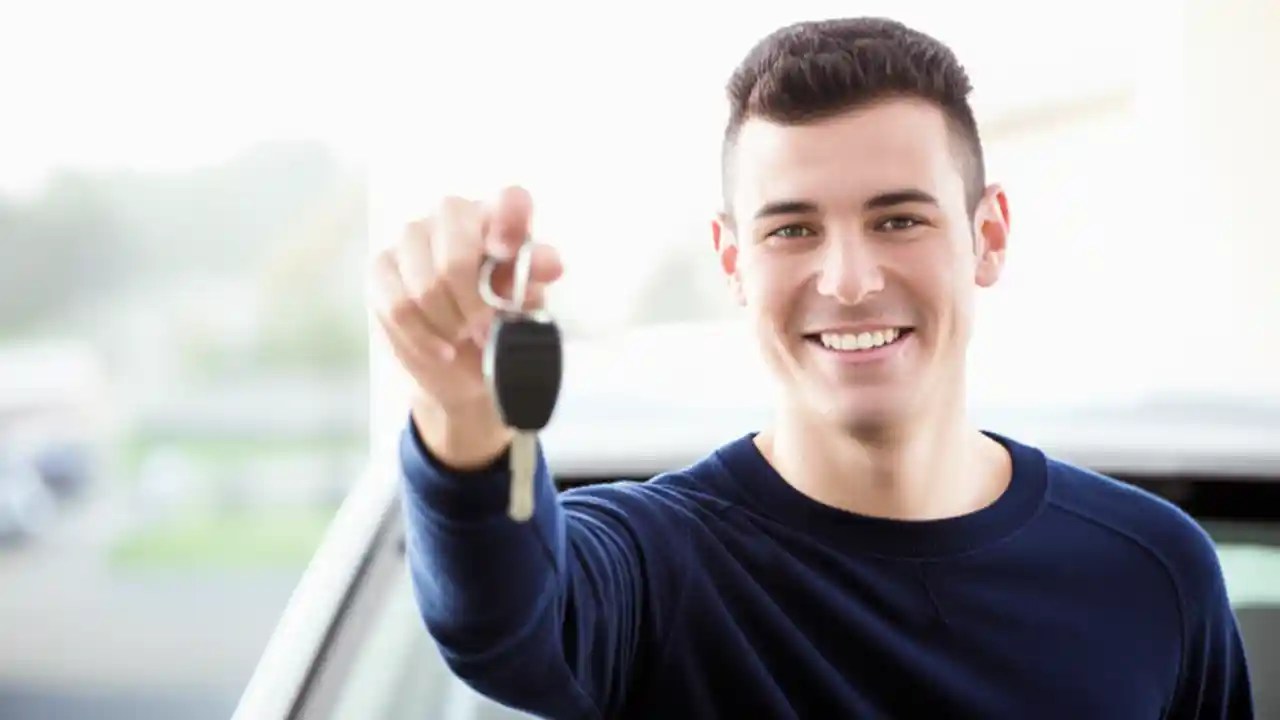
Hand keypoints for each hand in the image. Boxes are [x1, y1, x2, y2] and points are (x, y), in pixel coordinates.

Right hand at [369, 186, 563, 465]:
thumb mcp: (526, 305)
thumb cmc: (501, 322)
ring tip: (463, 336)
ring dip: (448, 323)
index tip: (507, 254)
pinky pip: (399, 306)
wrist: (464, 363)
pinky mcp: (382, 265)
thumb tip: (551, 263)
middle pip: (456, 251)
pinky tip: (442, 350)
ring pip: (426, 284)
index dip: (510, 221)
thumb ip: (532, 279)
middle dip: (471, 302)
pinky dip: (424, 337)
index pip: (511, 200)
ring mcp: (413, 235)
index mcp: (500, 217)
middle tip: (484, 330)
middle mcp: (454, 214)